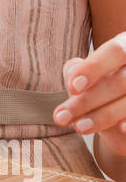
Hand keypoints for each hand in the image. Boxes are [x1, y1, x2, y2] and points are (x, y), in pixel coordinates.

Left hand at [53, 34, 125, 156]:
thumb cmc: (99, 87)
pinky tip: (120, 130)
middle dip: (87, 101)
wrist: (121, 117)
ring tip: (79, 127)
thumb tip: (72, 75)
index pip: (116, 51)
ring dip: (102, 116)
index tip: (72, 87)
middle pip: (120, 81)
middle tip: (61, 117)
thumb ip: (76, 70)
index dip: (94, 68)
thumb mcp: (85, 75)